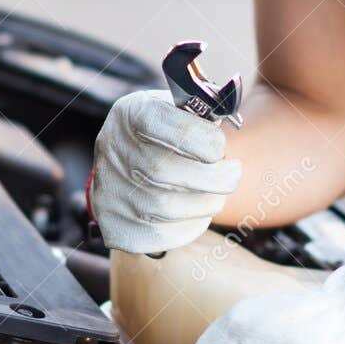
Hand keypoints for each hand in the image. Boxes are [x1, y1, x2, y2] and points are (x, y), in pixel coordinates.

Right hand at [89, 90, 241, 253]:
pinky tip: (192, 210)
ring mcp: (111, 192)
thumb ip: (200, 112)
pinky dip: (190, 224)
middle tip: (233, 173)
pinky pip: (165, 235)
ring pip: (171, 208)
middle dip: (215, 177)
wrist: (122, 166)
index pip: (171, 128)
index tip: (219, 146)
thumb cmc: (161, 134)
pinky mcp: (116, 226)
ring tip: (216, 191)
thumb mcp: (174, 108)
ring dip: (207, 202)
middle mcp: (114, 151)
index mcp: (131, 114)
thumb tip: (227, 119)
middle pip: (168, 172)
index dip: (206, 140)